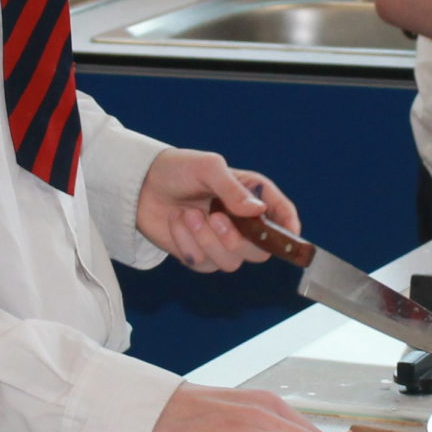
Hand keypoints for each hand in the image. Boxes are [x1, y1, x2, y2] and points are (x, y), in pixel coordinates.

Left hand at [135, 148, 299, 272]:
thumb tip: (259, 212)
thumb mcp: (208, 168)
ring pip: (231, 262)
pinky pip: (202, 264)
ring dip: (207, 241)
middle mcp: (242, 223)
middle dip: (237, 240)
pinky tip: (176, 221)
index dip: (290, 229)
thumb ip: (233, 190)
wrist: (141, 184)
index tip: (287, 234)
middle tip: (215, 218)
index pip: (283, 217)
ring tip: (187, 214)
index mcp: (252, 196)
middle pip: (260, 252)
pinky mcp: (199, 255)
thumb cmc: (179, 168)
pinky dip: (186, 244)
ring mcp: (221, 242)